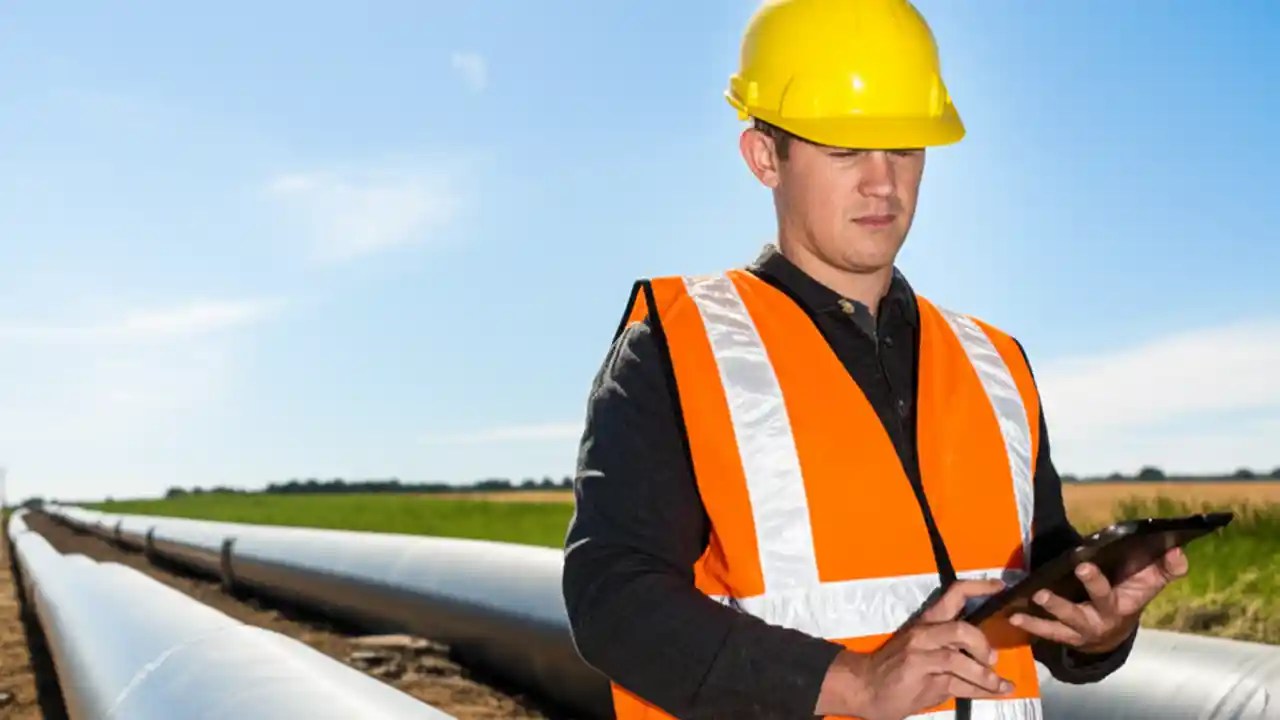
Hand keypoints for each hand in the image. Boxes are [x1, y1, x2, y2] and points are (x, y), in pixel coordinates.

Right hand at [815, 579, 1014, 719]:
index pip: (953, 595)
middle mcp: (923, 634)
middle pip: (961, 629)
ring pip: (959, 659)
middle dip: (982, 645)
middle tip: (992, 659)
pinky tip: (999, 691)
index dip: (979, 587)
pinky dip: (983, 690)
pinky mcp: (922, 678)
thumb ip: (951, 648)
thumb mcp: (922, 650)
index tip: (1000, 586)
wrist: (865, 686)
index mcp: (926, 622)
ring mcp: (921, 656)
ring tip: (997, 683)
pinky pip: (959, 684)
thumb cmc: (895, 667)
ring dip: (984, 674)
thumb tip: (987, 656)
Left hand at [1009, 547, 1188, 653]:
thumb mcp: (1150, 583)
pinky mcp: (1064, 635)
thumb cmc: (1130, 596)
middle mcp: (1097, 619)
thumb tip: (1178, 550)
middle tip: (1062, 577)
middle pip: (1084, 610)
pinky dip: (1030, 624)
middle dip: (1071, 598)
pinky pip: (1046, 632)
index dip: (1096, 580)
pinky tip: (1013, 615)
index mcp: (1118, 605)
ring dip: (1048, 612)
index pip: (1109, 592)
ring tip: (1035, 596)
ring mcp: (1079, 630)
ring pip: (1062, 623)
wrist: (1114, 631)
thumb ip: (1167, 568)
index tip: (1083, 563)